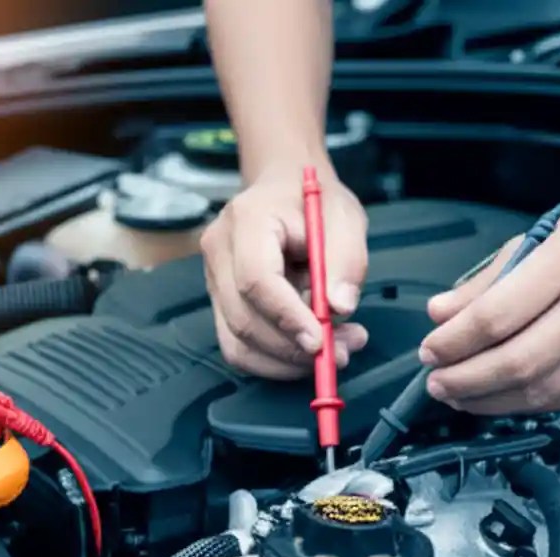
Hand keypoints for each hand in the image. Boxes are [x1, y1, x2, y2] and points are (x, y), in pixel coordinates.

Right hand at [201, 165, 369, 377]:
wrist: (283, 191)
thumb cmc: (314, 203)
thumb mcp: (344, 220)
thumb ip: (346, 261)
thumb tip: (339, 308)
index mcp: (247, 219)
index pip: (255, 278)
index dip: (287, 316)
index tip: (321, 340)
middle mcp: (218, 250)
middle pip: (244, 317)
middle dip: (293, 348)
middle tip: (341, 353)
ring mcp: (212, 279)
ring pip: (237, 342)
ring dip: (286, 361)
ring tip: (332, 351)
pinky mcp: (219, 302)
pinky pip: (238, 347)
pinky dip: (273, 361)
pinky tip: (304, 353)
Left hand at [418, 203, 559, 413]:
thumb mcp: (540, 241)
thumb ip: (486, 281)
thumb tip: (438, 315)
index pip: (496, 316)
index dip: (455, 341)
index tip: (429, 349)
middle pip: (516, 363)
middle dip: (465, 380)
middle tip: (435, 381)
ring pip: (538, 391)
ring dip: (487, 401)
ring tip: (456, 395)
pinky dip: (522, 405)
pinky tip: (495, 398)